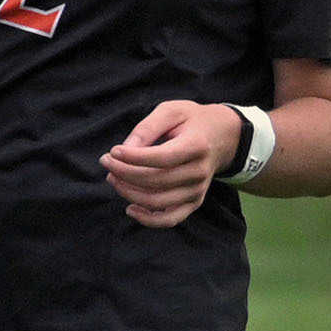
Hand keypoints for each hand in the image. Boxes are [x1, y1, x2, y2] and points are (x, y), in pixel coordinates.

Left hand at [101, 101, 241, 228]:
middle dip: (123, 173)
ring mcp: (198, 190)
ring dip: (129, 193)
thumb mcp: (171, 111)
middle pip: (156, 181)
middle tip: (106, 161)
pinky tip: (130, 208)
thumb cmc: (192, 121)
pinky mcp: (194, 202)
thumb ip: (147, 127)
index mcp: (196, 146)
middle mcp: (200, 172)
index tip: (113, 151)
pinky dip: (148, 220)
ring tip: (112, 178)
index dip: (133, 158)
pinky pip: (171, 219)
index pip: (161, 158)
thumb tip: (124, 149)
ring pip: (159, 201)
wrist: (224, 137)